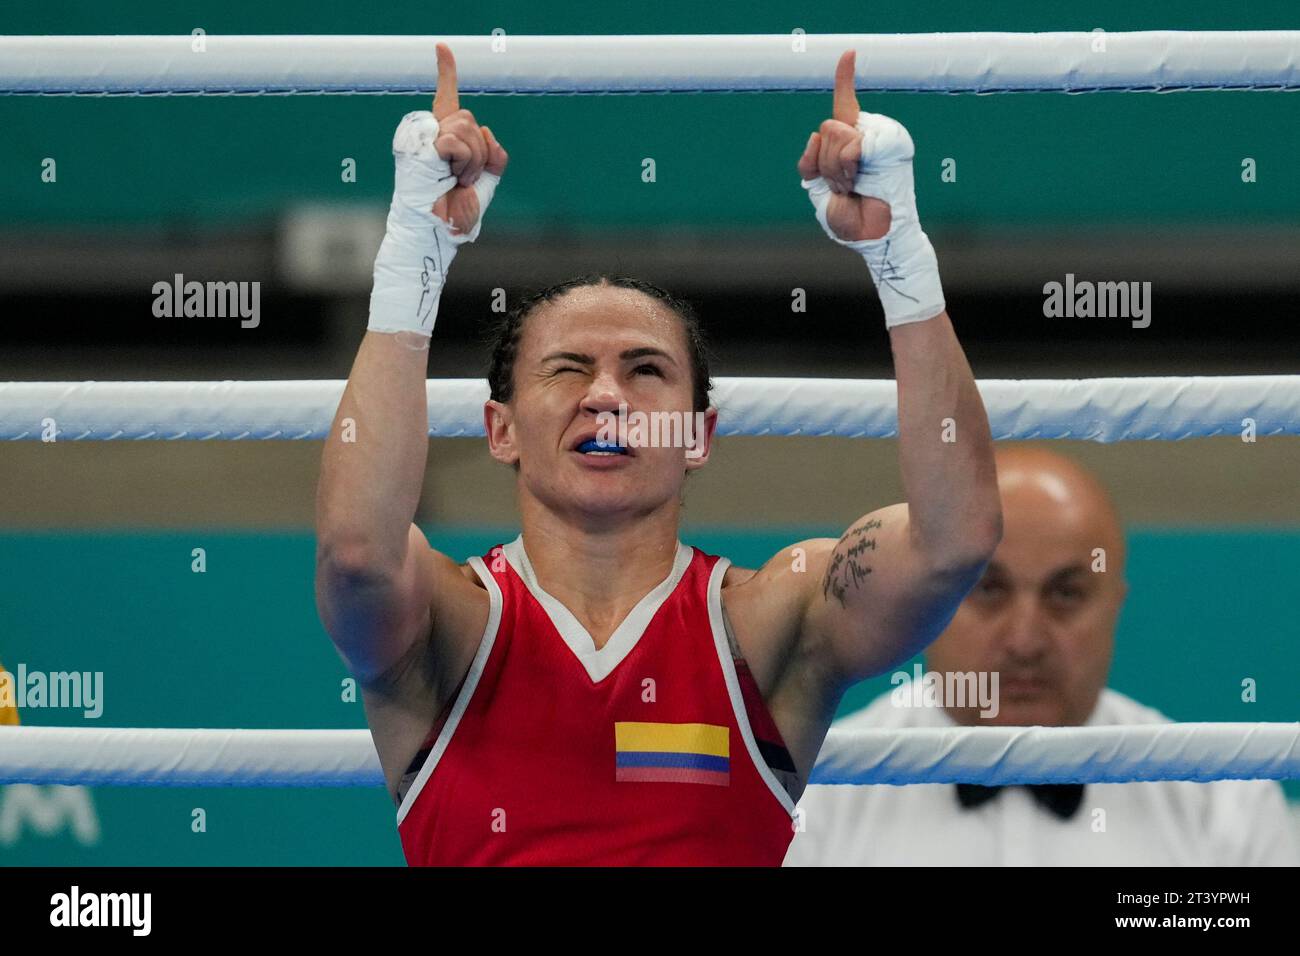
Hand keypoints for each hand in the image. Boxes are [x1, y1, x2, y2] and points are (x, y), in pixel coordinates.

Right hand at [430, 43, 508, 235]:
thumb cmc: (458, 209)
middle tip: (465, 178)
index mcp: (445, 137)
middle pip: (470, 119)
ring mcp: (424, 136)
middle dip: (479, 152)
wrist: (440, 229)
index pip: (447, 97)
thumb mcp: (487, 177)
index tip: (442, 47)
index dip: (446, 72)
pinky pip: (457, 140)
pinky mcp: (421, 143)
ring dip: (473, 160)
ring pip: (467, 127)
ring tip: (458, 179)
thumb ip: (493, 153)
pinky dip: (464, 162)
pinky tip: (452, 177)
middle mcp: (431, 132)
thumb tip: (485, 130)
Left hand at [796, 50, 890, 241]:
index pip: (845, 105)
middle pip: (826, 127)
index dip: (845, 79)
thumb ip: (811, 160)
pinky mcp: (891, 142)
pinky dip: (847, 166)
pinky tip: (858, 180)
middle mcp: (868, 134)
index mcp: (852, 142)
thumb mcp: (818, 188)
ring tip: (852, 187)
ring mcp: (881, 136)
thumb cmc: (850, 217)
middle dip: (825, 163)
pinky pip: (852, 143)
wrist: (872, 237)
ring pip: (835, 133)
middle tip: (844, 186)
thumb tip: (816, 133)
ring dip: (835, 169)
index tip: (849, 53)